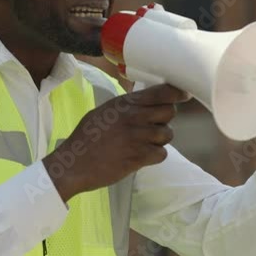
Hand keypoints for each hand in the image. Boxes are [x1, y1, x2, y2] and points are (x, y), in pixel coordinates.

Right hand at [45, 83, 190, 202]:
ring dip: (158, 140)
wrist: (73, 164)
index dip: (176, 93)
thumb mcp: (103, 112)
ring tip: (142, 144)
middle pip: (169, 112)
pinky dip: (154, 157)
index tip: (183, 95)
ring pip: (167, 134)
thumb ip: (126, 106)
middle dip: (164, 120)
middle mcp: (134, 116)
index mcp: (125, 103)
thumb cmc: (85, 138)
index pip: (162, 91)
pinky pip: (161, 154)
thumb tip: (145, 101)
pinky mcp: (139, 156)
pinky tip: (140, 157)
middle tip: (152, 127)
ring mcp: (138, 137)